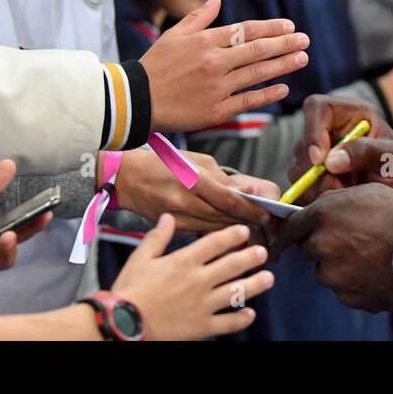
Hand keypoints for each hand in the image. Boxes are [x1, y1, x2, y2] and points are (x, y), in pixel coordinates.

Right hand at [111, 217, 273, 339]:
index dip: (232, 236)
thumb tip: (168, 217)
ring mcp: (202, 304)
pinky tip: (250, 314)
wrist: (122, 325)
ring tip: (269, 278)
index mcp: (183, 262)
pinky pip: (227, 323)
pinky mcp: (202, 327)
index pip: (214, 243)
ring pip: (237, 292)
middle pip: (232, 265)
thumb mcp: (140, 258)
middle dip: (251, 257)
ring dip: (255, 285)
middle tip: (263, 252)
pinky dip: (241, 319)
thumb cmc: (129, 290)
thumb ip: (157, 237)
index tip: (244, 230)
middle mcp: (198, 280)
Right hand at [113, 148, 278, 230]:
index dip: (251, 209)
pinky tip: (226, 230)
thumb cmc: (163, 164)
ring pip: (215, 228)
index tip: (266, 214)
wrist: (126, 179)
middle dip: (246, 221)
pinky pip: (201, 232)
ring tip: (250, 227)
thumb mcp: (194, 161)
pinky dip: (215, 231)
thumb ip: (220, 178)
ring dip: (233, 229)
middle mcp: (186, 203)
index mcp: (193, 181)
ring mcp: (178, 219)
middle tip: (263, 223)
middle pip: (225, 218)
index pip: (230, 201)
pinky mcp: (172, 228)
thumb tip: (243, 194)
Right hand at [140, 0, 308, 132]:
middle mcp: (214, 62)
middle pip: (257, 49)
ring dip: (283, 65)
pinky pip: (248, 100)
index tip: (289, 26)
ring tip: (302, 58)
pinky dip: (268, 93)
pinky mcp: (216, 110)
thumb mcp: (173, 36)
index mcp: (205, 41)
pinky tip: (283, 87)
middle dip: (285, 44)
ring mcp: (217, 87)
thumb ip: (199, 17)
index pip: (246, 31)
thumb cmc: (155, 67)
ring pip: (257, 73)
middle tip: (305, 40)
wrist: (136, 102)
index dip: (270, 28)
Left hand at [279, 184, 392, 311]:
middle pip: (308, 250)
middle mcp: (322, 245)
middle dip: (323, 247)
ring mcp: (334, 275)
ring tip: (370, 257)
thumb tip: (317, 211)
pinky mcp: (349, 297)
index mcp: (323, 215)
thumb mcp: (366, 192)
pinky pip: (344, 290)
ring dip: (339, 266)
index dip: (294, 230)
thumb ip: (335, 202)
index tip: (296, 234)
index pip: (290, 227)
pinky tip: (377, 272)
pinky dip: (355, 284)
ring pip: (326, 272)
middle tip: (351, 241)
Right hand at [288, 94, 392, 202]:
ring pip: (299, 168)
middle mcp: (329, 130)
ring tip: (345, 193)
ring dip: (317, 186)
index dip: (312, 131)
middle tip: (339, 187)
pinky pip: (301, 186)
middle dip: (316, 170)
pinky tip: (337, 199)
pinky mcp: (313, 176)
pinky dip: (314, 196)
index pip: (317, 107)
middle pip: (303, 143)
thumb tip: (330, 161)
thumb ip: (367, 152)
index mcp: (350, 113)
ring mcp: (319, 153)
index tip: (319, 160)